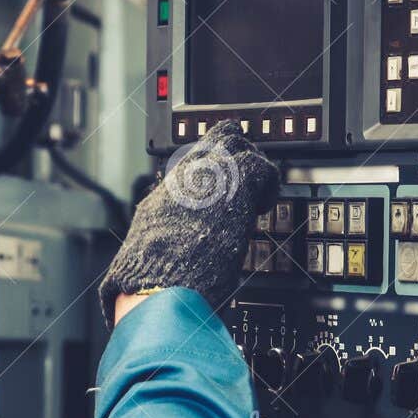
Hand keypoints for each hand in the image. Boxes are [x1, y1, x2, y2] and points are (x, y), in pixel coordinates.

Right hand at [98, 121, 278, 327]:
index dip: (213, 163)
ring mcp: (211, 175)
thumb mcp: (149, 243)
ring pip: (239, 144)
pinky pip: (262, 167)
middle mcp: (187, 175)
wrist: (160, 278)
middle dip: (236, 154)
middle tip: (246, 180)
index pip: (195, 157)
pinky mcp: (236, 185)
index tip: (223, 179)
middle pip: (219, 138)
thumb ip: (162, 227)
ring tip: (258, 194)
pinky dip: (268, 184)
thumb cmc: (154, 273)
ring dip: (252, 167)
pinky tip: (263, 205)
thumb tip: (162, 235)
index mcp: (166, 191)